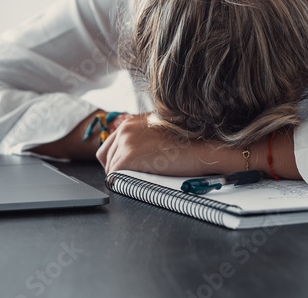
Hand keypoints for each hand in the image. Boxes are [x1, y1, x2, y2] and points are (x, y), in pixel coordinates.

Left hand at [96, 115, 232, 176]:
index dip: (116, 160)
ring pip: (110, 168)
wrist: (202, 147)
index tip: (124, 169)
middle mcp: (125, 129)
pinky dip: (123, 183)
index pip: (110, 144)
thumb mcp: (161, 134)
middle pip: (106, 156)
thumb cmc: (188, 143)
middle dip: (116, 169)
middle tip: (130, 178)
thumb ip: (145, 140)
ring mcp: (125, 142)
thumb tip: (140, 155)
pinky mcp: (127, 157)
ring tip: (140, 181)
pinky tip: (138, 184)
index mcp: (132, 123)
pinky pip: (114, 177)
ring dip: (122, 177)